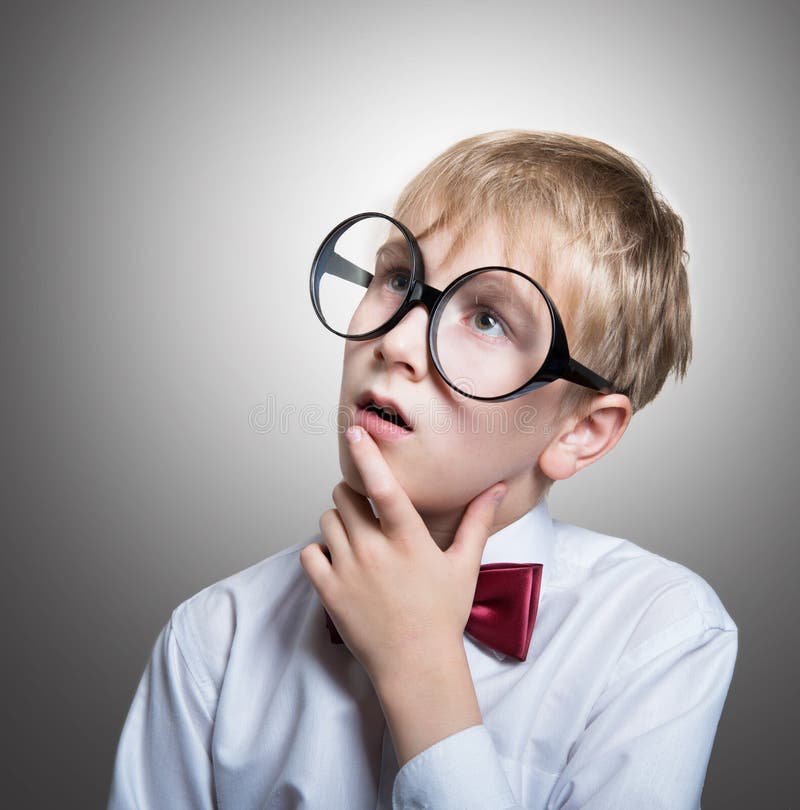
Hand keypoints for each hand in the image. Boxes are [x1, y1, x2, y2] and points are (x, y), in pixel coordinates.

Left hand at [299, 425, 506, 688]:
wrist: (417, 666)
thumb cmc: (442, 615)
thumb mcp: (464, 565)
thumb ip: (477, 521)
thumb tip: (496, 487)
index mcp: (409, 540)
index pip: (384, 487)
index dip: (368, 456)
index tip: (355, 432)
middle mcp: (375, 551)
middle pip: (345, 497)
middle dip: (353, 495)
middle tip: (368, 510)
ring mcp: (348, 571)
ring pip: (327, 520)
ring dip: (338, 521)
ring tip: (357, 538)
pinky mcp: (329, 592)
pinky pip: (310, 552)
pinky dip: (320, 550)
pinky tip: (339, 560)